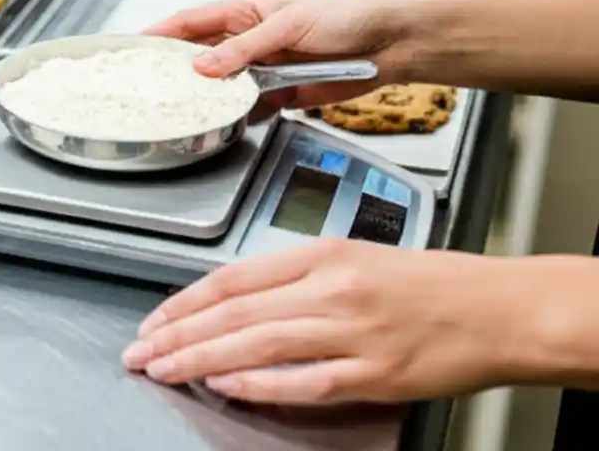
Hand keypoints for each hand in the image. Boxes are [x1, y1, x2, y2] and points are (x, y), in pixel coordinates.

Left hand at [120, 239, 598, 404]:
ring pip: (256, 343)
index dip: (184, 301)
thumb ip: (297, 276)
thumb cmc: (431, 283)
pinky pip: (302, 381)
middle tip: (140, 351)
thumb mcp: (356, 257)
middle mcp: (331, 288)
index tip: (153, 320)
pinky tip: (224, 385)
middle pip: (233, 311)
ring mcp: (351, 331)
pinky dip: (257, 384)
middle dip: (177, 333)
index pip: (233, 276)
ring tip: (164, 369)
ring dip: (200, 357)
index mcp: (323, 254)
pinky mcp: (373, 372)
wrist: (499, 308)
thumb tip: (236, 302)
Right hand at [145, 0, 418, 109]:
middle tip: (150, 85)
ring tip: (184, 111)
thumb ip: (245, 47)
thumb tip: (203, 66)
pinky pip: (252, 108)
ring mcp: (267, 67)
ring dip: (210, 97)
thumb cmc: (349, 15)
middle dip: (178, 70)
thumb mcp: (290, 23)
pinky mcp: (284, 93)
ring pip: (225, 85)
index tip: (135, 43)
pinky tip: (227, 125)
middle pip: (204, 56)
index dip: (163, 31)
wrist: (394, 43)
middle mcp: (252, 39)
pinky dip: (239, 117)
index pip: (194, 20)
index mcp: (249, 10)